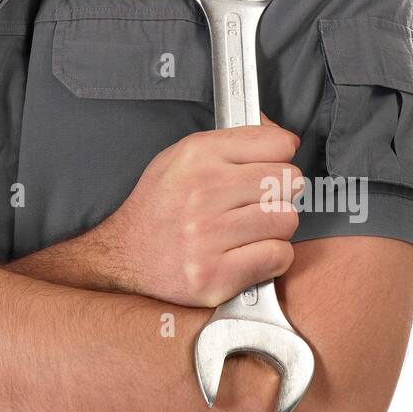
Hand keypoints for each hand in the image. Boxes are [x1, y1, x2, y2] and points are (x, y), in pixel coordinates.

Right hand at [91, 113, 303, 307]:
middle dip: (280, 192)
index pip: (277, 143)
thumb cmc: (160, 205)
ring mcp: (208, 236)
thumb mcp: (183, 156)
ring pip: (286, 219)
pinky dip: (272, 257)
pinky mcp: (215, 274)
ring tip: (251, 229)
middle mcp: (202, 191)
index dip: (280, 156)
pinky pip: (278, 256)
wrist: (123, 254)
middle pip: (289, 180)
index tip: (270, 167)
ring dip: (275, 227)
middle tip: (259, 202)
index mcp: (197, 155)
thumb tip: (283, 137)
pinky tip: (250, 252)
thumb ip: (232, 142)